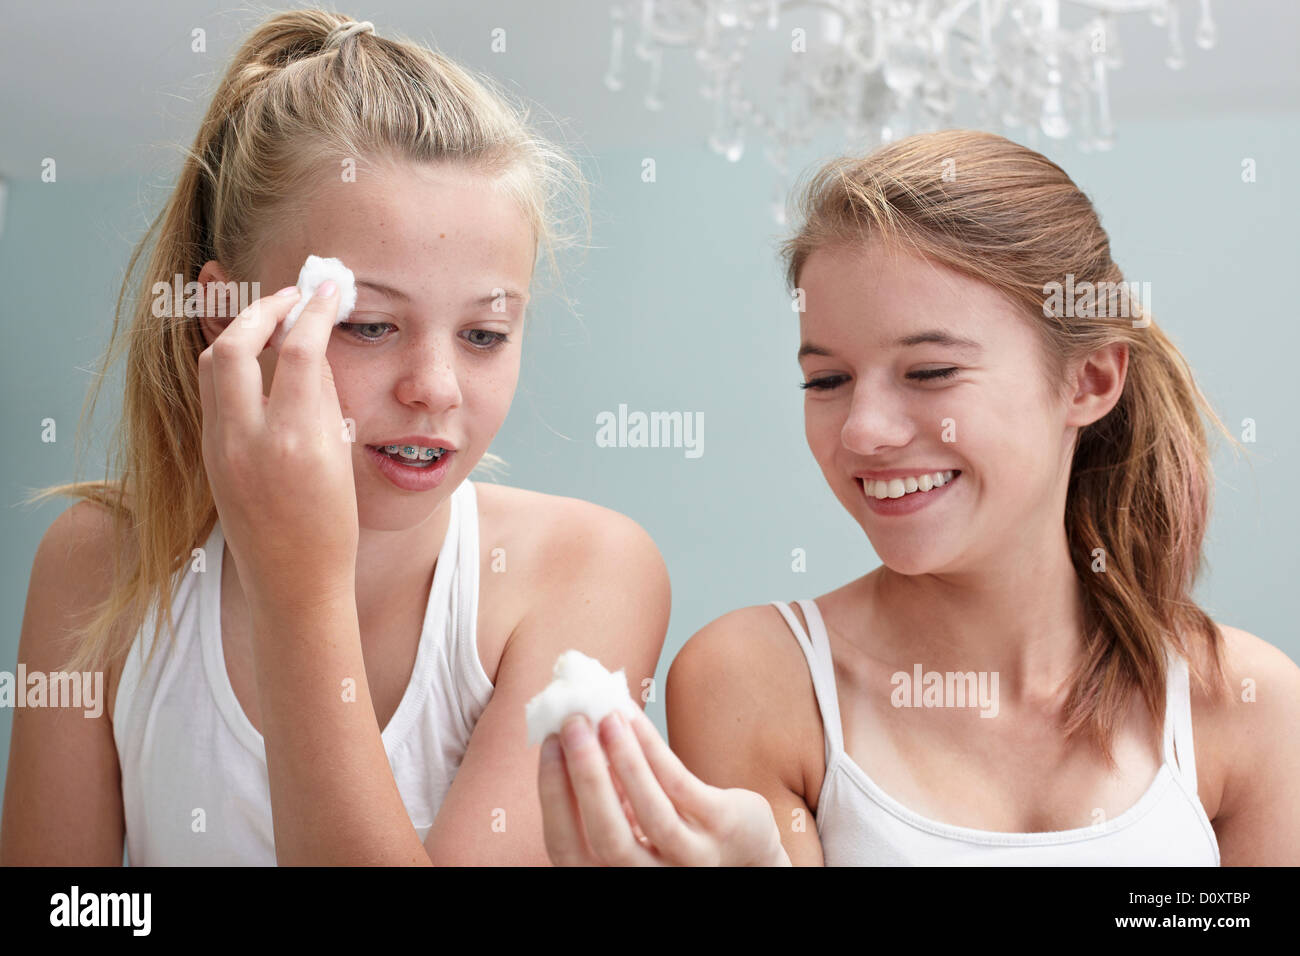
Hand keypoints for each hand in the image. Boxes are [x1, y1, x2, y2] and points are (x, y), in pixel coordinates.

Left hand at [197, 283, 358, 607]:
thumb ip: (321, 397)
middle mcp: (246, 439)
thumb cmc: (331, 526)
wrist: (293, 581)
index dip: (313, 310)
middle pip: (234, 345)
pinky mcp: (207, 456)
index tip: (327, 290)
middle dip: (262, 310)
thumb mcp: (339, 455)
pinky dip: (229, 364)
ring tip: (270, 322)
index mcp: (293, 440)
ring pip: (210, 365)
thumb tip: (311, 345)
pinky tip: (255, 361)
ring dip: (238, 332)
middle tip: (292, 298)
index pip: (297, 350)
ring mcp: (219, 448)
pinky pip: (211, 392)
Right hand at [538, 708, 787, 865]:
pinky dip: (653, 749)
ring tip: (607, 715)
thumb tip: (571, 730)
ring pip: (651, 813)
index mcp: (614, 874)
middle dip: (585, 776)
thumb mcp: (631, 819)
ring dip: (624, 760)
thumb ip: (604, 792)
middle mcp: (648, 877)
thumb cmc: (674, 827)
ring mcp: (691, 859)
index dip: (553, 795)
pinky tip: (636, 718)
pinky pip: (682, 787)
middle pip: (607, 838)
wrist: (745, 848)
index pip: (567, 847)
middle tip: (572, 722)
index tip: (548, 742)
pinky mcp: (722, 829)